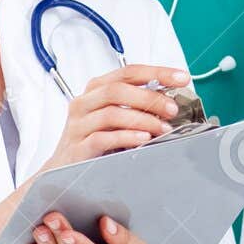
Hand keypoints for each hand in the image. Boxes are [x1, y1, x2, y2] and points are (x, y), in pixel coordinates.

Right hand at [41, 64, 189, 171]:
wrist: (61, 171)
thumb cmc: (93, 140)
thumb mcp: (115, 118)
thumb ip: (137, 106)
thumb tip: (171, 102)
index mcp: (97, 89)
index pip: (129, 72)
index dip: (157, 73)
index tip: (182, 78)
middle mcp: (85, 103)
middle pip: (118, 90)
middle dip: (150, 98)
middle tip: (172, 109)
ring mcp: (79, 125)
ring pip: (112, 113)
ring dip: (143, 120)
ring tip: (163, 128)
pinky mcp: (77, 147)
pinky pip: (102, 138)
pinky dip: (126, 137)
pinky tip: (143, 140)